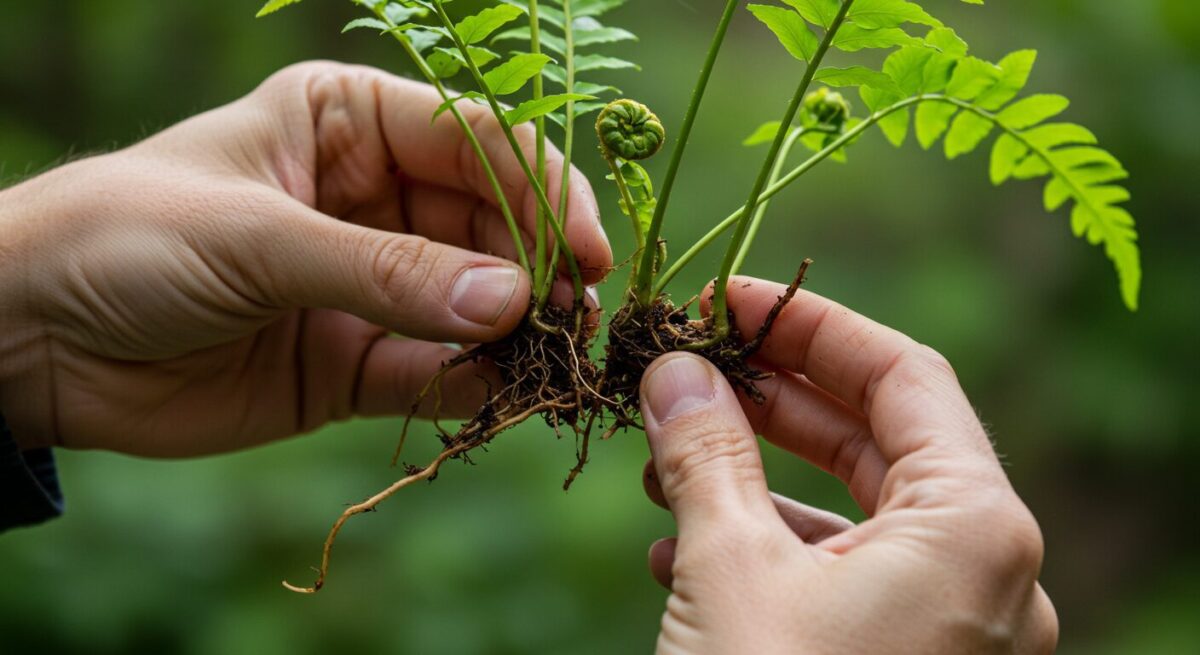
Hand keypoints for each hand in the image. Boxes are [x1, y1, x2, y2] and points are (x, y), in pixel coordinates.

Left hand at [0, 61, 609, 455]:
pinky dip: (470, 385)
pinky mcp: (356, 362)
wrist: (29, 339)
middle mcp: (374, 197)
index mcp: (352, 123)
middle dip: (539, 270)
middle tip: (573, 320)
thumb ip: (385, 273)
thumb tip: (512, 303)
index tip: (585, 254)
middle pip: (495, 227)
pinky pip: (435, 371)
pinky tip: (496, 394)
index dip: (544, 193)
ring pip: (475, 303)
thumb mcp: (257, 238)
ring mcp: (370, 283)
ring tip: (552, 361)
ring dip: (516, 332)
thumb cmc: (126, 238)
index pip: (479, 144)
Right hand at [637, 278, 1056, 653]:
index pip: (903, 376)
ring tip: (664, 467)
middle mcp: (987, 576)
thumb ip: (706, 452)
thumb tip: (674, 369)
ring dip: (752, 481)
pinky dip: (768, 551)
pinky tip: (677, 552)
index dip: (809, 325)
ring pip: (853, 514)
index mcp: (976, 532)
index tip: (727, 301)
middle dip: (772, 401)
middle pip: (878, 440)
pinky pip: (845, 579)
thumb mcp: (729, 565)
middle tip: (692, 367)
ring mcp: (954, 626)